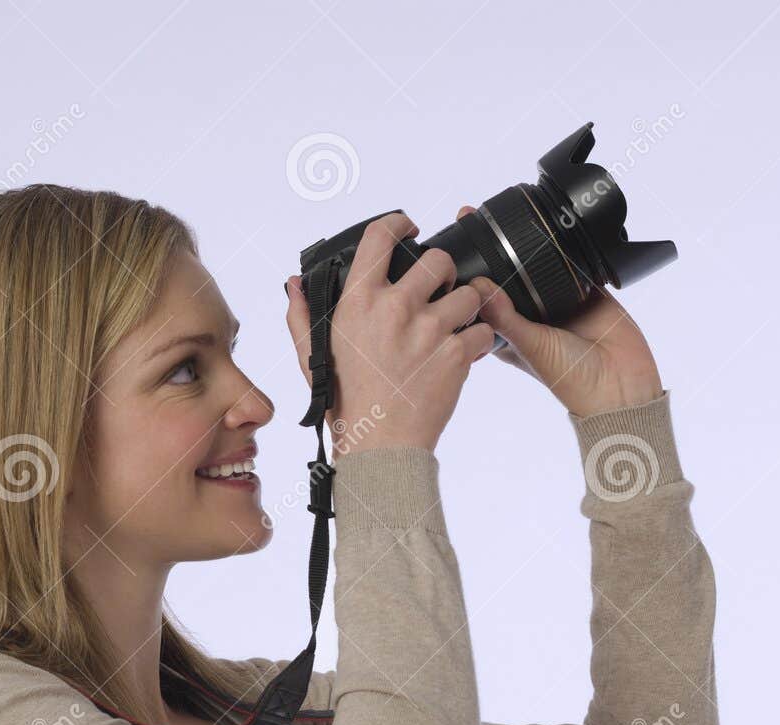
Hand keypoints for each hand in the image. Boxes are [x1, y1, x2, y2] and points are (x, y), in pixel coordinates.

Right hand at [285, 212, 494, 455]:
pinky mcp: (457, 354)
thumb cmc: (345, 403)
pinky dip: (480, 341)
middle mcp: (396, 308)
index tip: (410, 227)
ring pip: (469, 293)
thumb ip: (303, 315)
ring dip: (467, 306)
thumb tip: (296, 284)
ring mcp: (430, 330)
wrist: (380, 446)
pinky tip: (466, 352)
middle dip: (444, 271)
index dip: (400, 223)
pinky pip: (484, 331)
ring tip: (456, 323)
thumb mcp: (312, 357)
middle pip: (438, 259)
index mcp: (359, 301)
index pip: (380, 237)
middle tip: (441, 287)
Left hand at [457, 205, 662, 418]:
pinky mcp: (586, 290)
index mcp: (508, 332)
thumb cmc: (571, 379)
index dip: (466, 278)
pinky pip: (572, 261)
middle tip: (472, 218)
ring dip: (526, 244)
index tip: (450, 251)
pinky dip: (564, 247)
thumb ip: (504, 317)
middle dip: (492, 252)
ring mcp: (558, 301)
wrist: (621, 383)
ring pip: (536, 265)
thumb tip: (476, 287)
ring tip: (505, 215)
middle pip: (506, 276)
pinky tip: (551, 229)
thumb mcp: (530, 347)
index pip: (480, 300)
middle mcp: (530, 314)